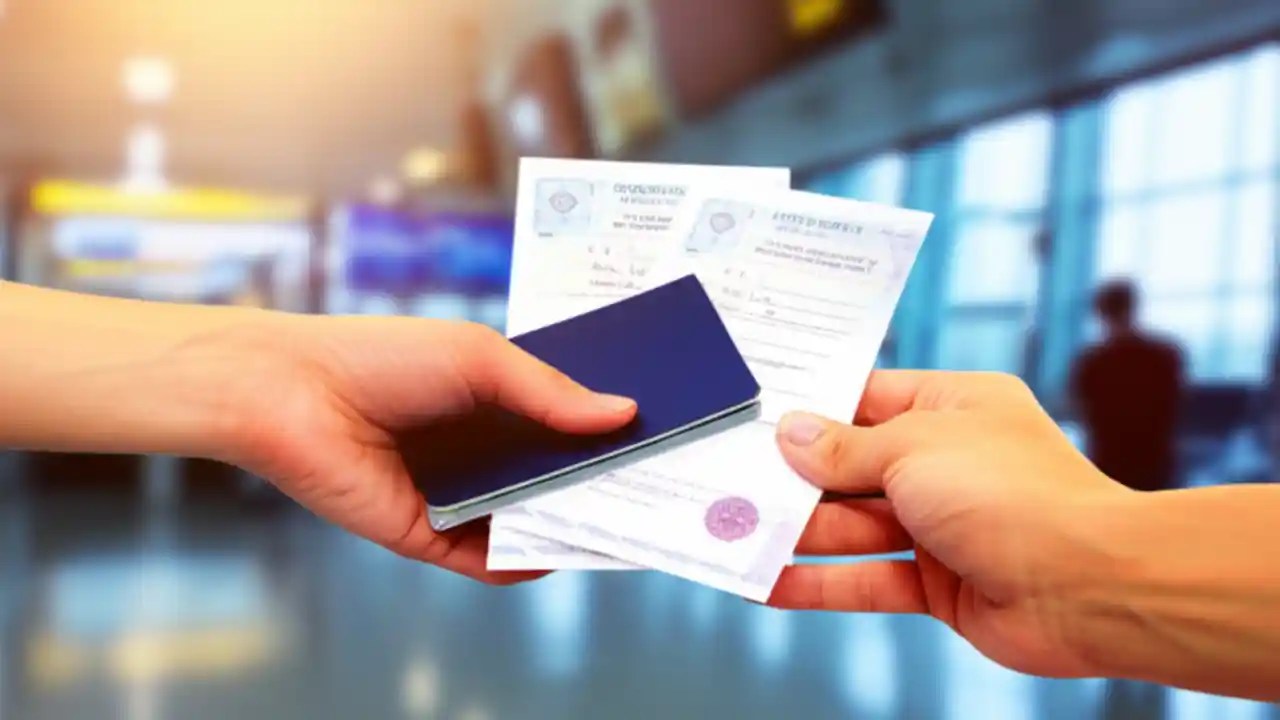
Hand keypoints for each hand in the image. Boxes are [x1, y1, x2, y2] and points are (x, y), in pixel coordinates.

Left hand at [207, 316, 635, 583]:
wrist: (289, 393)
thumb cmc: (383, 357)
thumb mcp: (481, 359)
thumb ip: (550, 392)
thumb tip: (624, 414)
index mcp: (497, 403)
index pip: (569, 421)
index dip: (614, 426)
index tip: (669, 429)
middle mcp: (484, 453)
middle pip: (559, 476)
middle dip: (607, 480)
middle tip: (670, 482)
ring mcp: (461, 498)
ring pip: (531, 521)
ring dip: (575, 524)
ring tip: (635, 522)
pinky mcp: (433, 537)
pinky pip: (490, 562)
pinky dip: (527, 563)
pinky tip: (564, 554)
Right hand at [768, 370, 1130, 677]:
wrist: (1092, 587)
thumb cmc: (1013, 493)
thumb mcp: (913, 450)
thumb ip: (844, 449)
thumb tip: (790, 434)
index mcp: (953, 407)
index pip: (866, 400)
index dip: (811, 412)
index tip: (755, 418)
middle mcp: (946, 462)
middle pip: (851, 467)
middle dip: (794, 478)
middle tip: (728, 479)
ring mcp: (942, 525)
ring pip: (854, 526)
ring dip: (798, 533)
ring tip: (735, 533)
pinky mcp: (940, 584)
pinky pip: (869, 580)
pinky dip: (822, 584)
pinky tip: (770, 585)